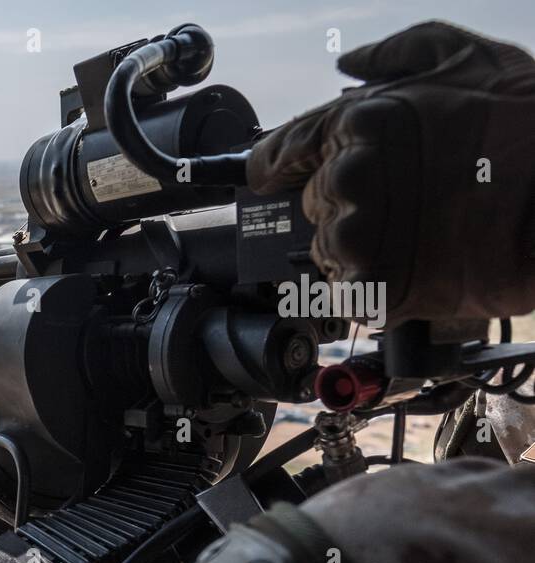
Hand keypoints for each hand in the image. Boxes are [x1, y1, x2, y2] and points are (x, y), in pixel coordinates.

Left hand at [247, 21, 534, 324]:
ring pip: (327, 248)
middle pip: (314, 200)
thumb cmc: (529, 129)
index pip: (281, 149)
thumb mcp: (469, 59)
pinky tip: (413, 265)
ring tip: (418, 232)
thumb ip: (398, 53)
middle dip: (347, 201)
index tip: (270, 174)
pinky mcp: (375, 287)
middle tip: (406, 200)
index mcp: (359, 121)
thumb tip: (350, 63)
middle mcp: (349, 177)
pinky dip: (371, 286)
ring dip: (361, 245)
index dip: (275, 164)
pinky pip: (346, 292)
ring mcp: (360, 235)